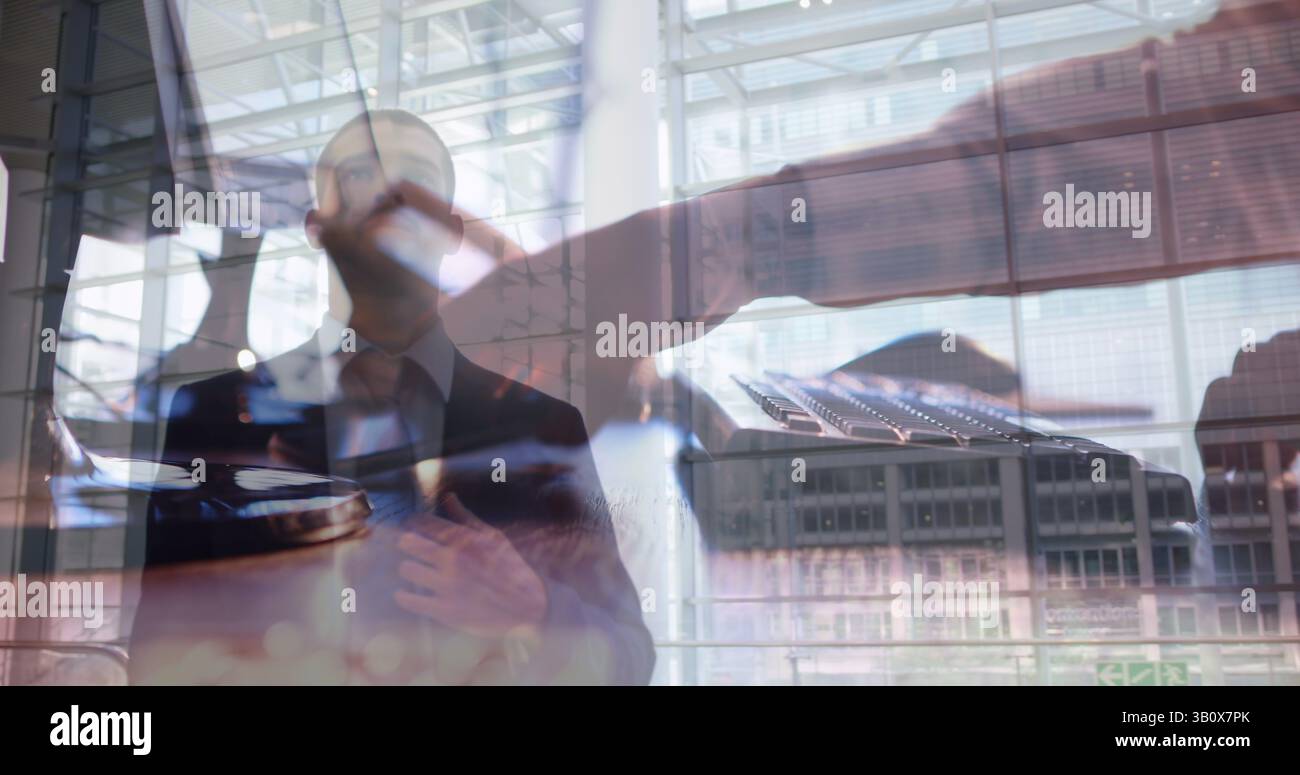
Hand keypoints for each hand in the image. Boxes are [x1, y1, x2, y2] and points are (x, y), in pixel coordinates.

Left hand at [393, 494, 548, 638]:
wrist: (528, 608)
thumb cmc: (511, 569)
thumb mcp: (495, 537)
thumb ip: (467, 518)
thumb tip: (448, 497)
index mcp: (464, 539)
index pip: (425, 522)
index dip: (414, 522)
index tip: (412, 525)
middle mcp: (453, 559)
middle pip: (410, 542)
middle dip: (406, 542)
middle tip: (408, 545)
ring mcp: (447, 585)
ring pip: (407, 570)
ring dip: (408, 569)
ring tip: (414, 571)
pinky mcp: (444, 611)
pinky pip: (410, 601)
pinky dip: (404, 598)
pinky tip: (406, 596)